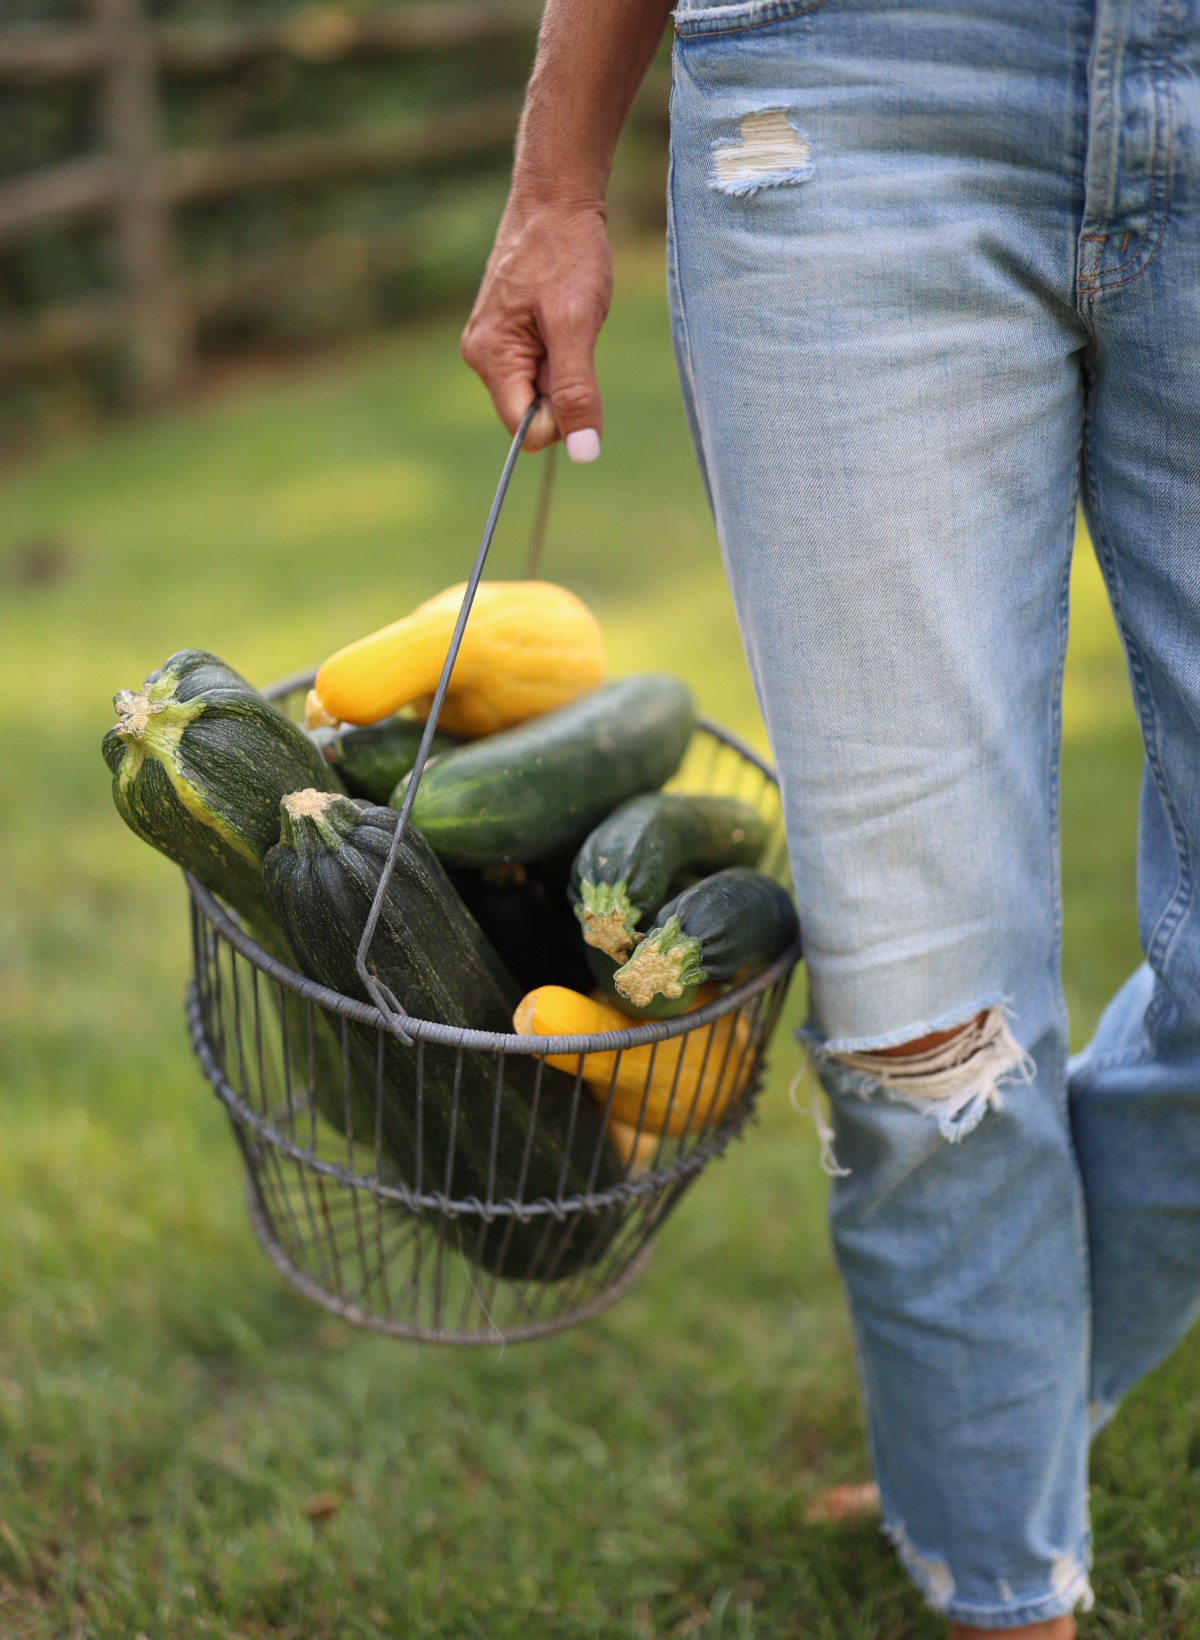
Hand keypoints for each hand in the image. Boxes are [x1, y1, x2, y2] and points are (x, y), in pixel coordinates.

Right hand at [461, 194, 611, 458]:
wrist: (556, 197)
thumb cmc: (566, 253)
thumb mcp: (577, 325)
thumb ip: (576, 391)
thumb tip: (583, 453)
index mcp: (491, 359)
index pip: (526, 431)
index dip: (561, 418)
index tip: (577, 370)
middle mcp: (482, 357)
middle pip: (531, 413)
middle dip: (563, 388)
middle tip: (573, 334)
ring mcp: (492, 344)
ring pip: (539, 390)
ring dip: (565, 366)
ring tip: (566, 317)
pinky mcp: (507, 333)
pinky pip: (540, 366)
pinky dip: (561, 350)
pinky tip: (562, 313)